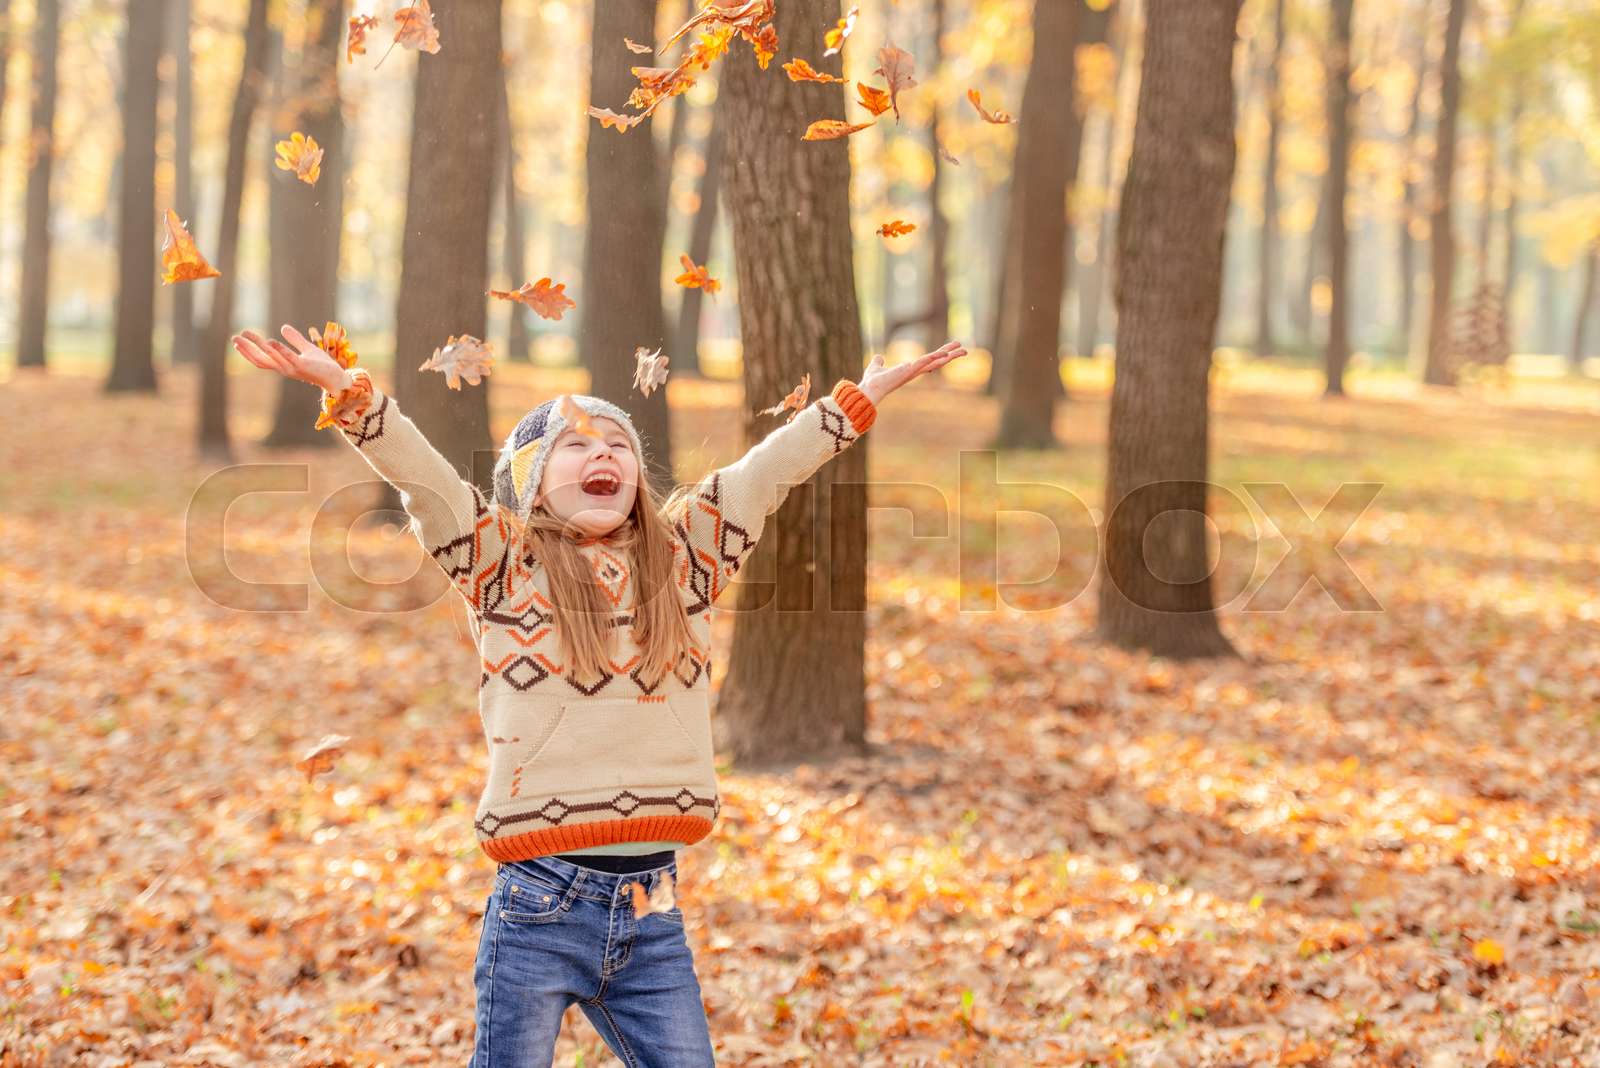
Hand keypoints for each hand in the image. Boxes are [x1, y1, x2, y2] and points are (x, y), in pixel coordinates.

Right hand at [231, 324, 350, 392]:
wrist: (337, 378)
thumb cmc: (323, 366)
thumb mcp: (307, 349)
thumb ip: (295, 339)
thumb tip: (283, 327)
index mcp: (283, 365)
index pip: (261, 359)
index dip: (248, 352)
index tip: (236, 341)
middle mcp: (285, 368)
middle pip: (261, 359)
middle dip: (247, 349)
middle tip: (234, 338)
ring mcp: (293, 368)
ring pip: (271, 357)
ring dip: (259, 346)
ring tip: (247, 335)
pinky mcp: (303, 366)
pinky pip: (289, 357)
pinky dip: (279, 350)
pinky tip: (270, 340)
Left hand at [856, 340, 966, 406]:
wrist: (869, 389)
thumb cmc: (872, 381)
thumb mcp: (876, 366)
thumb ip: (879, 362)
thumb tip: (878, 357)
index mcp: (910, 369)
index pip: (929, 361)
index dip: (940, 355)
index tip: (949, 350)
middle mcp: (915, 371)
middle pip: (937, 361)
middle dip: (951, 355)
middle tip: (964, 349)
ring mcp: (914, 371)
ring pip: (936, 362)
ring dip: (949, 356)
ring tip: (963, 350)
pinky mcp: (909, 370)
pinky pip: (924, 362)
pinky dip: (934, 357)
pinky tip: (944, 353)